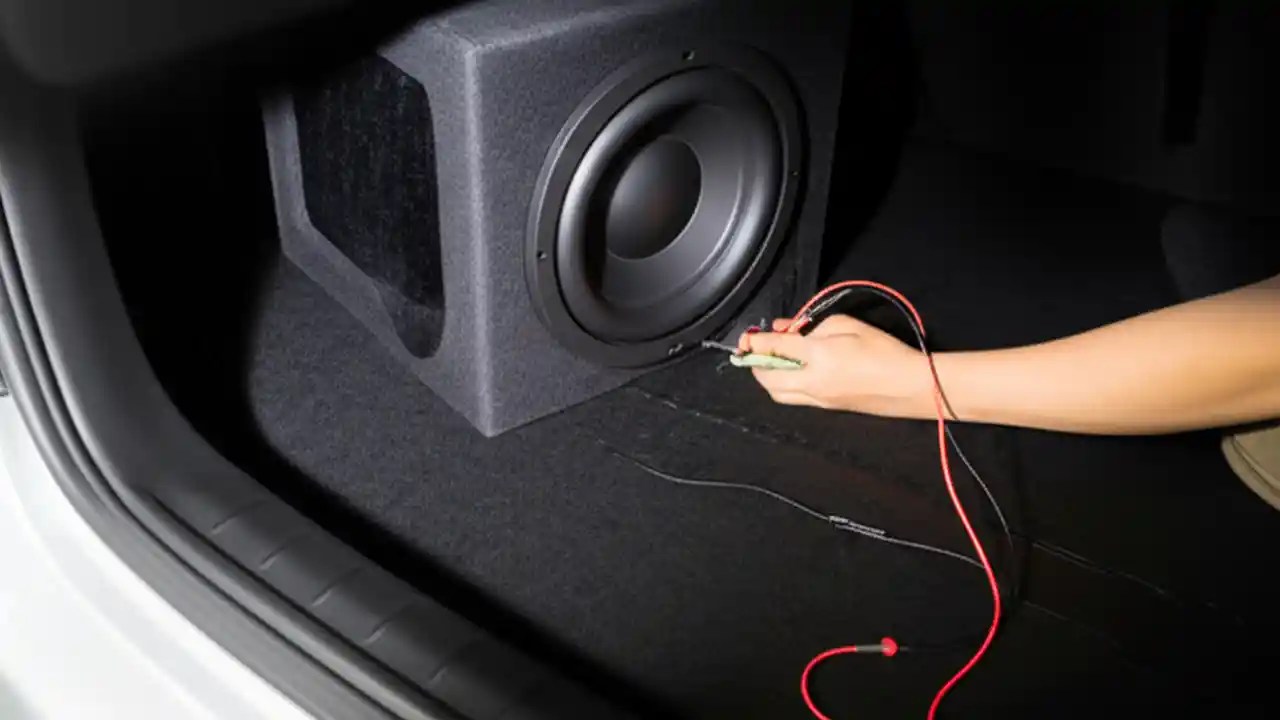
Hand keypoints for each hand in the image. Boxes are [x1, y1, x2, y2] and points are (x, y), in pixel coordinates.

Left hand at [738, 315, 930, 416]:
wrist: (909, 386)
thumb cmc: (882, 350)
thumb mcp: (847, 325)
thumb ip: (812, 325)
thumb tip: (789, 328)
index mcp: (817, 357)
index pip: (774, 349)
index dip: (755, 342)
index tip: (746, 337)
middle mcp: (811, 382)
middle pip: (767, 379)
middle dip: (755, 365)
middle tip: (755, 351)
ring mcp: (817, 400)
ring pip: (777, 394)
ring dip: (767, 378)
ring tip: (771, 362)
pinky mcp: (825, 408)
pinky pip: (793, 398)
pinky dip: (783, 385)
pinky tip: (792, 372)